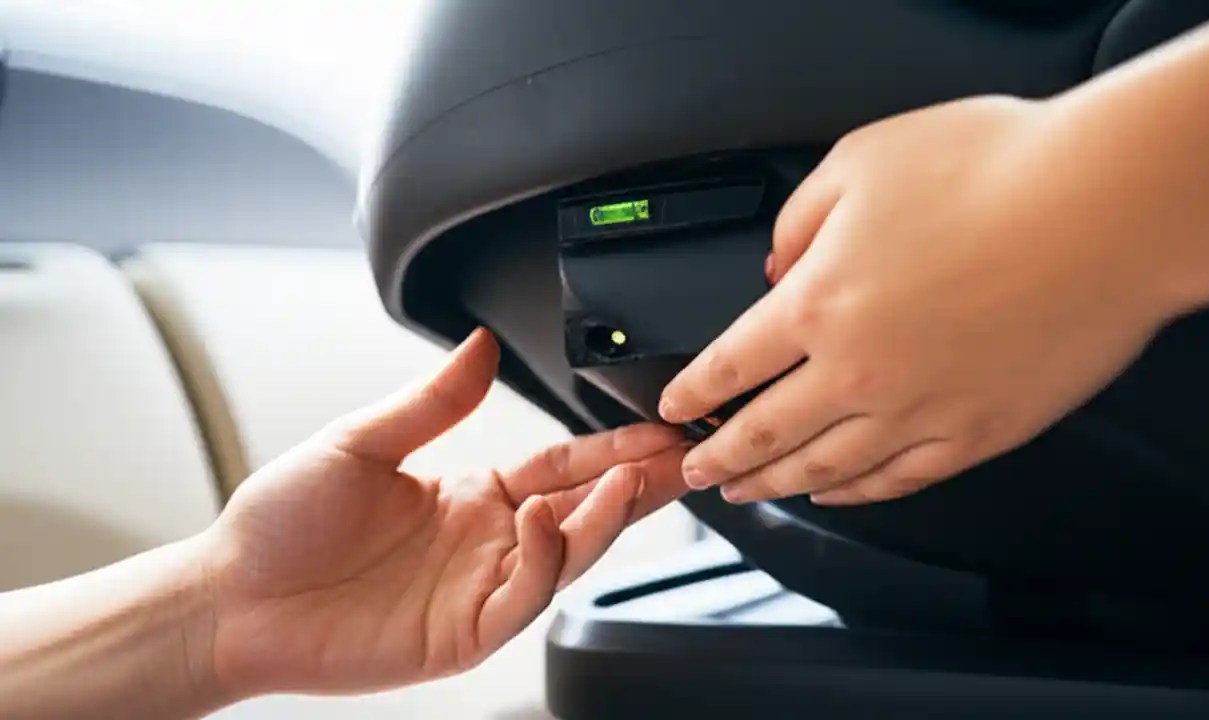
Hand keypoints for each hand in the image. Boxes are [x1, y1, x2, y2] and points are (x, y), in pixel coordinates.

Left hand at [200, 328, 686, 698]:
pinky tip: (547, 521)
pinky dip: (544, 560)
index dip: (612, 447)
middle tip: (683, 453)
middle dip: (636, 483)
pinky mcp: (461, 634)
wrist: (229, 594)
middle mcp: (485, 543)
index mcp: (471, 496)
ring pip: (566, 555)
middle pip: (584, 511)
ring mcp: (478, 590)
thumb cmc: (282, 523)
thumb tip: (483, 346)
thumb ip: (433, 400)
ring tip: (633, 479)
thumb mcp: (361, 442)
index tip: (657, 425)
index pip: (562, 466)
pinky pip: (521, 598)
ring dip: (604, 518)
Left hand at [659, 96, 1172, 506]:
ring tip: (752, 494)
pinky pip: (901, 480)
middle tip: (698, 473)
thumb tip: (777, 266)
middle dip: (723, 457)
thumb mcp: (863, 161)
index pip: (732, 364)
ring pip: (827, 469)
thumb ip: (800, 219)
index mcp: (818, 303)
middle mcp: (857, 372)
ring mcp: (920, 412)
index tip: (676, 409)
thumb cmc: (995, 172)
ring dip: (778, 485)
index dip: (695, 391)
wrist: (1106, 211)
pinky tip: (842, 496)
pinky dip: (860, 495)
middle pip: (767, 433)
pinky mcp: (979, 433)